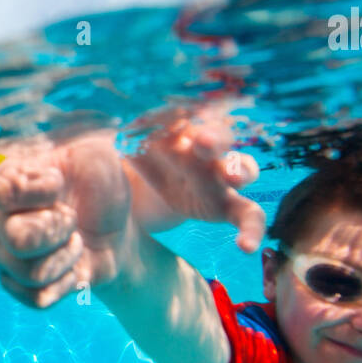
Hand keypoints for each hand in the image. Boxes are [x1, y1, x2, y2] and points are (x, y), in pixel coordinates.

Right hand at [0, 132, 132, 307]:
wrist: (119, 228)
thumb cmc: (102, 187)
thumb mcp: (96, 156)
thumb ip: (73, 152)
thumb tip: (49, 174)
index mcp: (8, 182)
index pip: (3, 194)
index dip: (40, 195)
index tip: (60, 185)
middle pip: (17, 240)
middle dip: (59, 230)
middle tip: (72, 219)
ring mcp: (6, 255)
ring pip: (28, 273)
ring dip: (66, 258)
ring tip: (75, 242)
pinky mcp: (23, 286)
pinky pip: (36, 298)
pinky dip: (65, 284)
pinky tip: (73, 268)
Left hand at [127, 103, 264, 252]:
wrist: (154, 186)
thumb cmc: (145, 158)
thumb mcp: (132, 150)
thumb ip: (128, 142)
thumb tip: (108, 138)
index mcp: (181, 130)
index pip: (185, 118)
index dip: (180, 117)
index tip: (172, 115)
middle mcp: (207, 151)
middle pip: (218, 138)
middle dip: (213, 138)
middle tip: (203, 142)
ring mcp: (222, 178)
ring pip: (244, 168)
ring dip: (240, 170)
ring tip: (234, 178)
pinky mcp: (228, 206)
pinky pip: (249, 215)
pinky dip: (253, 230)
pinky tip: (247, 247)